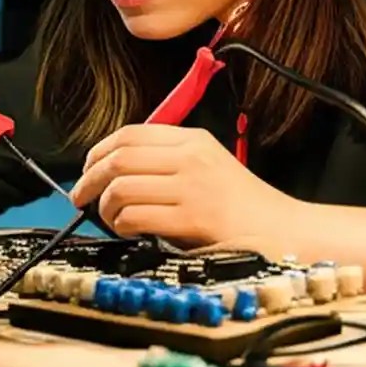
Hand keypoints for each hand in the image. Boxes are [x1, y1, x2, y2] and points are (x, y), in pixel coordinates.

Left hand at [69, 124, 286, 248]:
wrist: (284, 231)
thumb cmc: (243, 205)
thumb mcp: (208, 165)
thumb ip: (168, 161)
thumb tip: (114, 170)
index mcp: (193, 139)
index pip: (130, 133)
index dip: (98, 151)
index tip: (87, 169)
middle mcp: (190, 157)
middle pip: (118, 158)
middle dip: (89, 179)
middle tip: (81, 198)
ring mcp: (192, 187)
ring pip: (121, 188)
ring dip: (105, 208)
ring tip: (112, 220)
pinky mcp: (193, 218)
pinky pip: (136, 216)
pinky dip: (122, 226)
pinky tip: (130, 232)